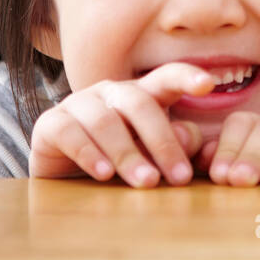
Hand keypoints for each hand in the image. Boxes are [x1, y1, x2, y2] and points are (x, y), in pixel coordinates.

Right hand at [30, 63, 215, 186]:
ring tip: (146, 182)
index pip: (166, 78)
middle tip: (179, 178)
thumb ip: (176, 144)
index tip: (208, 85)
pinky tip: (104, 174)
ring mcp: (77, 103)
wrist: (63, 179)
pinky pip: (70, 133)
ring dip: (129, 154)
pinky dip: (89, 154)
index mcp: (140, 94)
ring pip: (105, 121)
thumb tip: (188, 136)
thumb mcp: (151, 155)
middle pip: (139, 104)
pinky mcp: (50, 123)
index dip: (186, 77)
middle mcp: (109, 92)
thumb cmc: (119, 163)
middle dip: (162, 142)